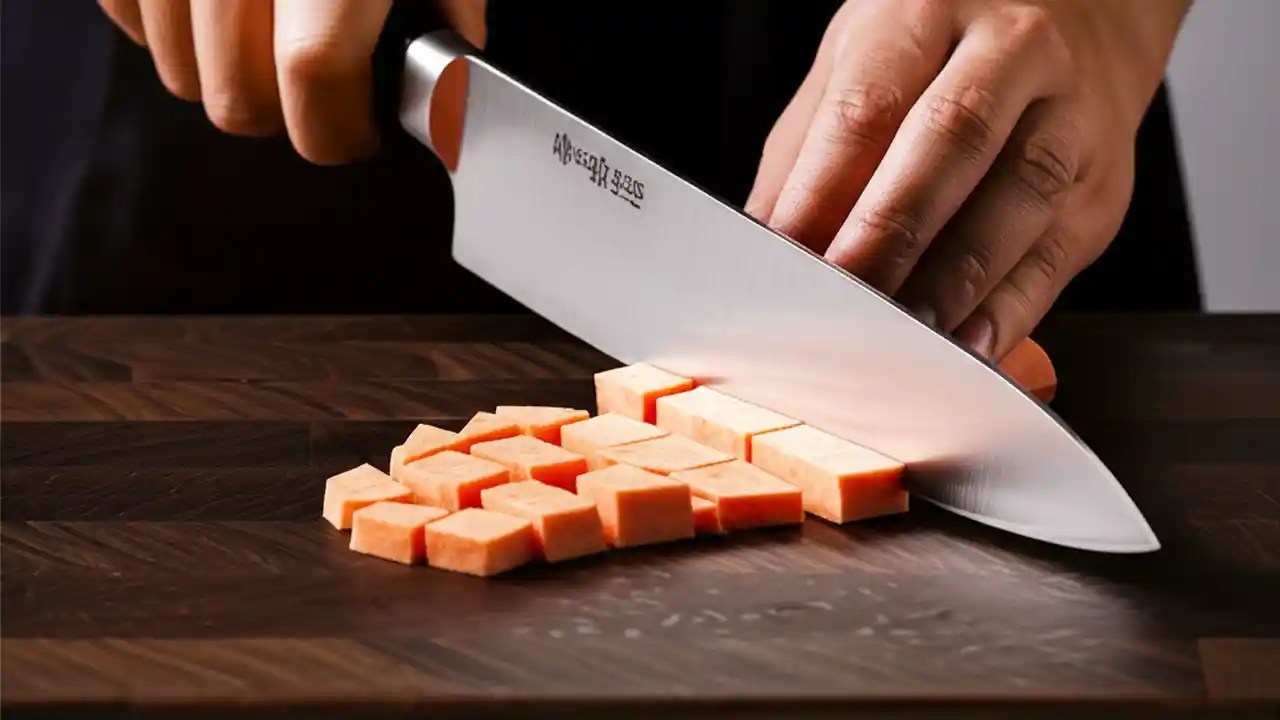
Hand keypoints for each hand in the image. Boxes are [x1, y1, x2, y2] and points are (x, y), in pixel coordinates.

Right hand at [98, 0, 487, 164]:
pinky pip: (130, 21)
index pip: (315, 74)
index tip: (354, 132)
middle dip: (285, 114)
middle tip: (317, 88)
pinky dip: (173, 29)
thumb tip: (443, 83)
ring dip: (228, 73)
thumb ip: (446, 3)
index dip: (336, 129)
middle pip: (235, 97)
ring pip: (177, 71)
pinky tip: (218, 3)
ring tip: (267, 32)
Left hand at [746, 0, 1190, 359]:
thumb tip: (765, 241)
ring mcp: (1072, 115)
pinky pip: (1057, 254)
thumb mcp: (861, 58)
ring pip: (1017, 199)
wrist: (1088, 9)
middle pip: (950, 143)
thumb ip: (809, 148)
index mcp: (930, 9)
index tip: (785, 258)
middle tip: (839, 301)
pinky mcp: (1103, 185)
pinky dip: (1008, 311)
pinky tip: (965, 346)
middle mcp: (1014, 49)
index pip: (869, 104)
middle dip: (888, 235)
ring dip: (951, 282)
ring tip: (897, 336)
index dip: (822, 190)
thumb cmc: (948, 41)